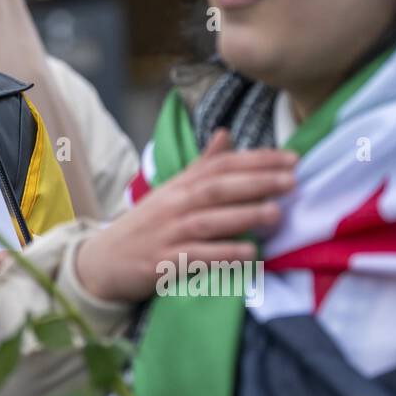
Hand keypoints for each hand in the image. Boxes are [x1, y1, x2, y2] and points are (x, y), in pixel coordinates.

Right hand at [74, 130, 297, 302]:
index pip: (221, 165)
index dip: (256, 159)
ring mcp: (168, 233)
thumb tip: (226, 133)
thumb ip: (202, 165)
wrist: (104, 260)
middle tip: (292, 180)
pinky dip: (223, 255)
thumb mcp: (171, 190)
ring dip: (243, 216)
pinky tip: (249, 254)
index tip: (292, 158)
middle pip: (217, 188)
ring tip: (276, 214)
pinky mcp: (163, 263)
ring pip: (208, 220)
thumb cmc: (147, 224)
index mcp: (180, 185)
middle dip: (256, 182)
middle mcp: (174, 205)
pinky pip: (196, 257)